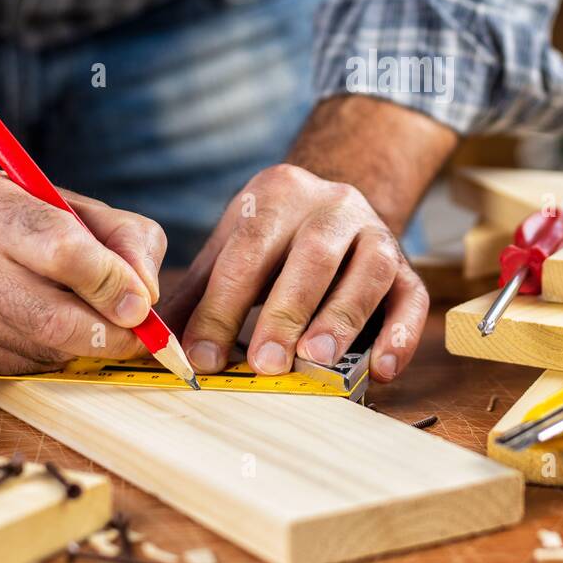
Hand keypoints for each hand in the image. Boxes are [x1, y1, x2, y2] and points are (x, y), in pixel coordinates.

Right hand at [0, 172, 167, 374]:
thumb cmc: (24, 219)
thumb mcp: (79, 207)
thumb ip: (126, 239)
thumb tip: (146, 295)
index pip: (65, 253)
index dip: (113, 284)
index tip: (142, 305)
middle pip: (54, 320)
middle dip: (111, 334)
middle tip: (138, 334)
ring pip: (46, 351)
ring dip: (83, 344)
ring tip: (85, 316)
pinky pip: (25, 368)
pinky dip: (53, 354)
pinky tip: (47, 326)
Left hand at [163, 164, 429, 382]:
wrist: (334, 209)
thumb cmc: (271, 242)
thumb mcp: (228, 253)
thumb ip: (194, 297)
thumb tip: (149, 346)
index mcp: (278, 193)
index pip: (248, 250)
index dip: (224, 306)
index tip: (204, 357)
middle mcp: (333, 205)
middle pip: (313, 254)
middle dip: (287, 310)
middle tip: (267, 362)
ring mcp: (376, 233)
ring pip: (369, 270)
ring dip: (342, 318)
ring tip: (315, 359)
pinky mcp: (408, 268)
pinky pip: (413, 298)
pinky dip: (401, 335)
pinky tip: (381, 369)